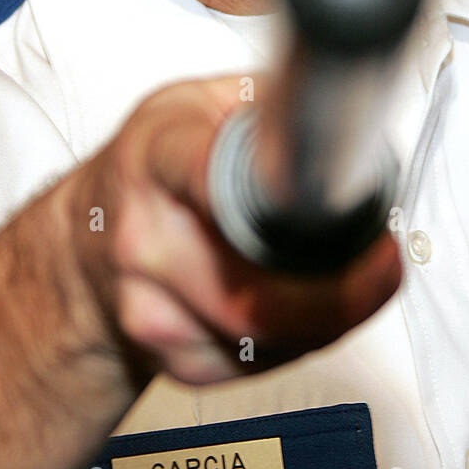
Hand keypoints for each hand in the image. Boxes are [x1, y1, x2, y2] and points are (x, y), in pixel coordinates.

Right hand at [72, 74, 401, 386]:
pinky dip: (300, 340)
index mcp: (158, 157)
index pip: (205, 173)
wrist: (87, 242)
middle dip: (341, 286)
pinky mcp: (174, 360)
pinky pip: (264, 364)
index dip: (269, 188)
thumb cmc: (149, 169)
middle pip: (257, 293)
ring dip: (328, 315)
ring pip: (271, 337)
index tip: (333, 200)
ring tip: (339, 272)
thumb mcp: (194, 106)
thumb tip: (338, 116)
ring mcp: (154, 310)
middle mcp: (147, 240)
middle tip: (382, 256)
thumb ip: (262, 105)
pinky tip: (298, 302)